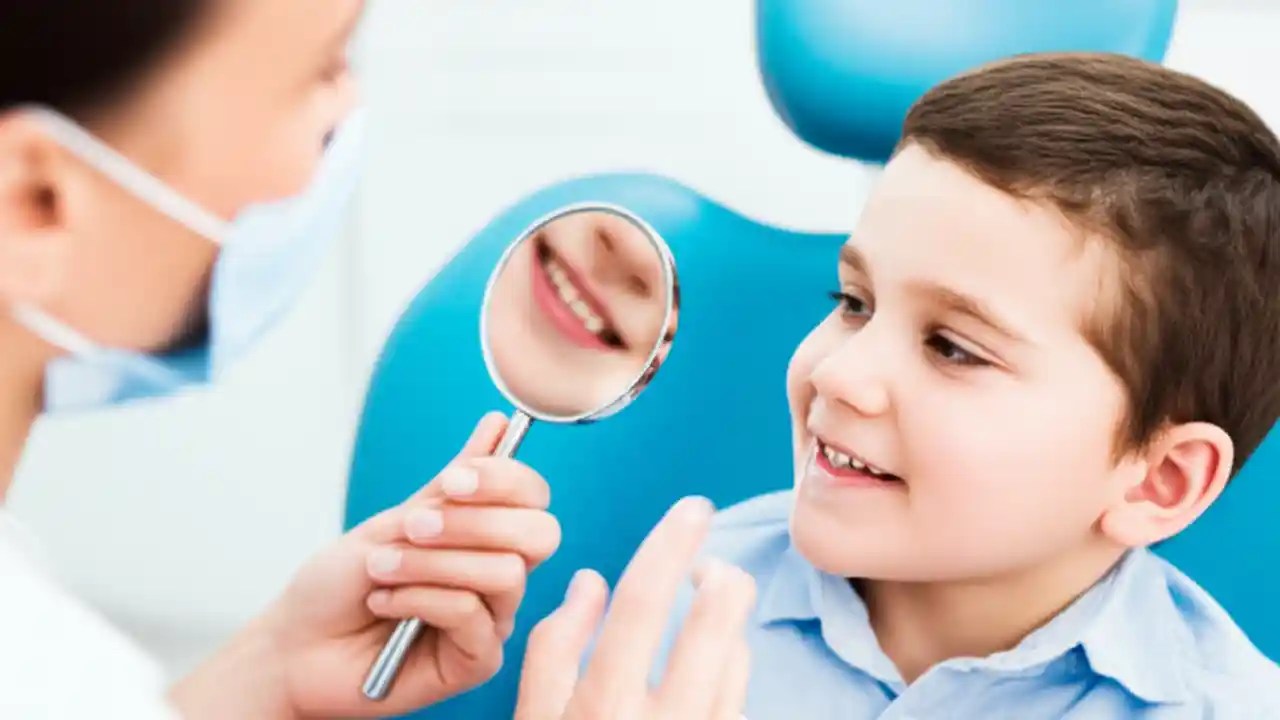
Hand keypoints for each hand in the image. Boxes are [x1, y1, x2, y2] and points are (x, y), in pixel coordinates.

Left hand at [188, 412, 560, 718]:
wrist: (295, 646)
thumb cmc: (339, 586)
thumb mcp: (395, 522)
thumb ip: (452, 483)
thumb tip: (498, 425)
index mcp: (487, 538)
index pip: (533, 498)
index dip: (505, 480)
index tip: (453, 480)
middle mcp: (498, 576)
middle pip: (541, 534)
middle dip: (473, 522)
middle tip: (413, 526)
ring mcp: (492, 620)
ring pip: (504, 573)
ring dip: (432, 563)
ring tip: (382, 568)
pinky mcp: (476, 660)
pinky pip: (471, 614)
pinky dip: (420, 598)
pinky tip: (386, 603)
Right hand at [514, 497, 755, 719]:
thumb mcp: (533, 719)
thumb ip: (553, 649)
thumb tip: (588, 582)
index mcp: (604, 705)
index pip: (642, 604)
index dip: (670, 547)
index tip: (692, 509)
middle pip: (714, 626)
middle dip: (723, 577)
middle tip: (710, 562)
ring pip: (736, 656)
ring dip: (725, 621)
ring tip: (699, 612)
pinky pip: (741, 692)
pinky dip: (728, 661)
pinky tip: (705, 661)